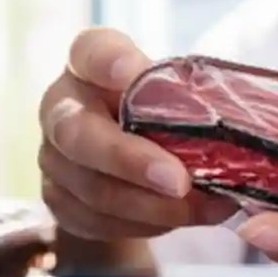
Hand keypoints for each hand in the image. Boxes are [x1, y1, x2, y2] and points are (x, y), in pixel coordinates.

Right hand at [38, 28, 237, 243]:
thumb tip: (224, 120)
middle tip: (178, 180)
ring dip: (151, 206)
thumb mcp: (174, 88)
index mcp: (88, 63)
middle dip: (130, 161)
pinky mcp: (59, 199)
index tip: (131, 70)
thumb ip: (186, 94)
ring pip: (91, 189)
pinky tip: (182, 217)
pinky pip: (97, 221)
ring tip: (203, 207)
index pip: (90, 51)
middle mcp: (59, 105)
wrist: (130, 152)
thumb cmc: (159, 108)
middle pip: (78, 133)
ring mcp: (52, 156)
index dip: (107, 61)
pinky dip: (145, 224)